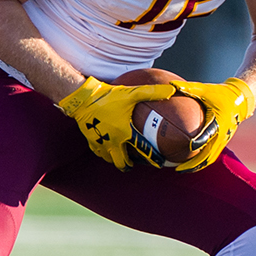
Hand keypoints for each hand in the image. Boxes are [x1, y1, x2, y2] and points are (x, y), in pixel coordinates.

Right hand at [58, 76, 178, 169]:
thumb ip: (152, 92)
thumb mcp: (132, 93)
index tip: (160, 162)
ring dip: (117, 160)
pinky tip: (109, 148)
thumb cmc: (108, 97)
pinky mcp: (90, 141)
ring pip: (110, 159)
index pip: (143, 150)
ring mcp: (100, 143)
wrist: (83, 99)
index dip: (153, 158)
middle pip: (123, 162)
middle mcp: (113, 142)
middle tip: (138, 163)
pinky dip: (105, 153)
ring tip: (124, 158)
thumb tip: (172, 90)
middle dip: (130, 165)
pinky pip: (99, 153)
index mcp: (125, 133)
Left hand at [167, 77, 255, 170]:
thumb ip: (188, 88)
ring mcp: (224, 138)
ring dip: (197, 165)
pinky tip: (190, 163)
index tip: (187, 147)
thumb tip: (170, 85)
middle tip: (178, 169)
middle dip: (194, 163)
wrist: (241, 98)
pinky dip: (202, 161)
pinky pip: (212, 154)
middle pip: (208, 154)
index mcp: (218, 121)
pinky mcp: (223, 140)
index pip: (206, 135)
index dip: (196, 142)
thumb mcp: (205, 89)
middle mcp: (222, 133)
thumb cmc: (221, 93)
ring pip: (210, 157)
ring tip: (182, 170)